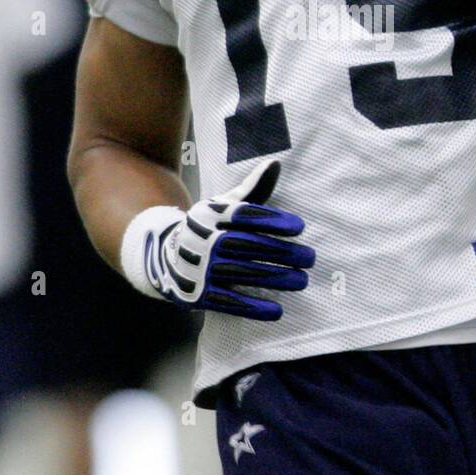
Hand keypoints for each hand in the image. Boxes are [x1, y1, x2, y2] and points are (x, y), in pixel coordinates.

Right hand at [145, 160, 314, 319]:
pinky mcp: (198, 294)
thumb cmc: (209, 228)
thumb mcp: (223, 205)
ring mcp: (198, 268)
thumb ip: (252, 189)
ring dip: (274, 278)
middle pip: (245, 244)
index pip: (244, 215)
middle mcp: (201, 239)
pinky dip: (252, 307)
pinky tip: (276, 311)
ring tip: (302, 280)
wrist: (166, 258)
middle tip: (309, 257)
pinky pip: (228, 302)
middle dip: (280, 251)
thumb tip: (275, 163)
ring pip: (241, 273)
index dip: (272, 220)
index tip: (299, 227)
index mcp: (209, 214)